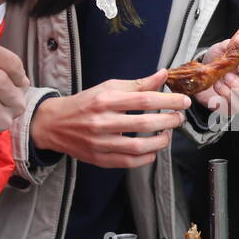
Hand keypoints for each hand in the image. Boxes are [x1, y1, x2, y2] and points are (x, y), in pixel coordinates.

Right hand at [30, 69, 189, 168]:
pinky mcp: (99, 159)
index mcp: (105, 100)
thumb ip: (138, 84)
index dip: (168, 101)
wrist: (54, 124)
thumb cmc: (85, 104)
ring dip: (160, 142)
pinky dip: (146, 157)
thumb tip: (163, 75)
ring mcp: (100, 143)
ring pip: (138, 147)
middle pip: (144, 124)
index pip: (144, 100)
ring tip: (167, 134)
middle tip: (179, 118)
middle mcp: (102, 122)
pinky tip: (153, 149)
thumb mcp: (109, 87)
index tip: (183, 102)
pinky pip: (129, 162)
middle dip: (168, 121)